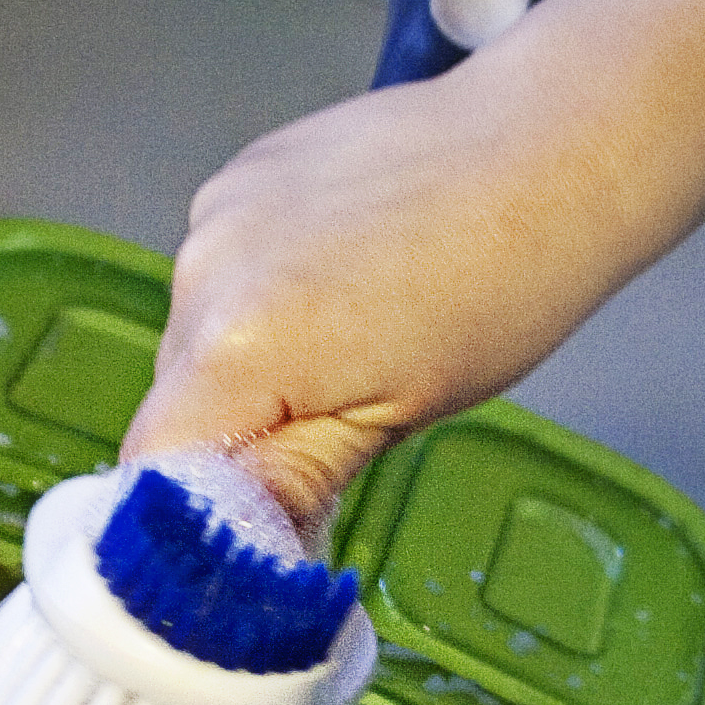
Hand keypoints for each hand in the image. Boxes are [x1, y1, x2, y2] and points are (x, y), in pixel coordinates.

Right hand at [121, 0, 704, 526]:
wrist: (551, 149)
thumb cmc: (504, 285)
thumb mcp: (395, 420)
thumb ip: (289, 484)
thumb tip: (236, 555)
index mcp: (236, 343)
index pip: (154, 463)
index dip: (191, 511)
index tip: (247, 528)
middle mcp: (203, 269)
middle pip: (178, 396)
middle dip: (237, 432)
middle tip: (340, 429)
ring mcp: (218, 211)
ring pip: (202, 330)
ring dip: (256, 358)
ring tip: (365, 333)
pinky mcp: (242, 175)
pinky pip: (228, 267)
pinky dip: (270, 292)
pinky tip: (356, 276)